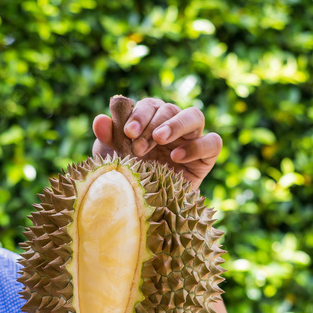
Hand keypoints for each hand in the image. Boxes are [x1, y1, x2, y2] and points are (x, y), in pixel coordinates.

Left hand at [92, 97, 222, 189]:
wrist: (145, 207)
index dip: (139, 115)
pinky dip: (197, 145)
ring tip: (160, 140)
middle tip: (138, 147)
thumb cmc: (129, 176)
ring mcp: (192, 138)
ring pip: (195, 116)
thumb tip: (99, 120)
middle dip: (152, 125)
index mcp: (152, 119)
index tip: (128, 132)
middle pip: (169, 109)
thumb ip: (107, 137)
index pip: (150, 105)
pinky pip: (212, 142)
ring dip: (176, 124)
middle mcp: (173, 124)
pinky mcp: (206, 156)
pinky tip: (177, 157)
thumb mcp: (112, 157)